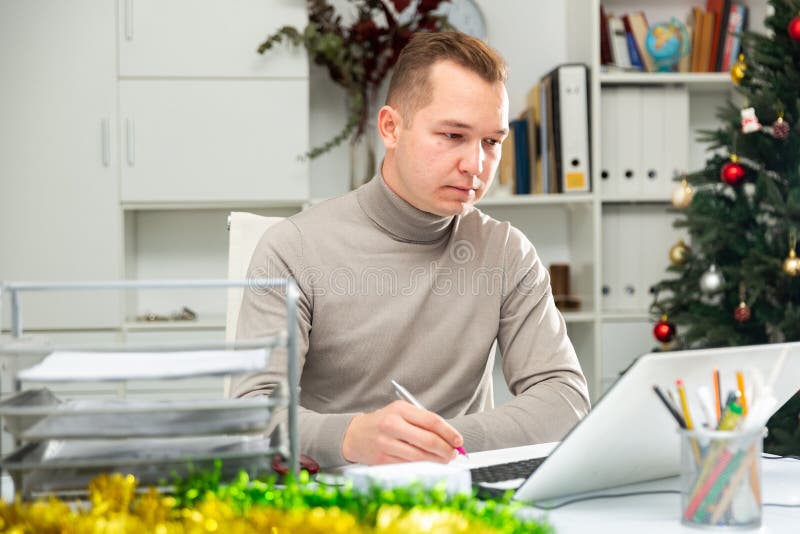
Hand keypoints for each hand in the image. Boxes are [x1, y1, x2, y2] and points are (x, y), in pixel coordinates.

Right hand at [341, 400, 463, 464]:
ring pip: (421, 456)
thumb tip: (449, 437)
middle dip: (446, 449)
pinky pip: (410, 465)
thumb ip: (423, 421)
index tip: (458, 440)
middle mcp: (392, 425)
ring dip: (437, 460)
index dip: (449, 432)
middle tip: (453, 453)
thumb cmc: (384, 422)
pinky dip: (424, 466)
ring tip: (444, 459)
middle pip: (428, 440)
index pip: (431, 421)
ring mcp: (386, 444)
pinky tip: (429, 463)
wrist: (356, 434)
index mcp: (400, 409)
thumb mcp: (401, 412)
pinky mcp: (383, 460)